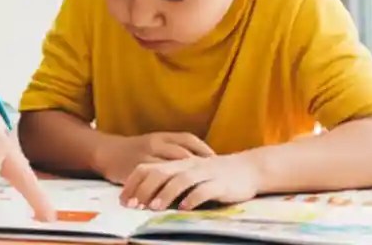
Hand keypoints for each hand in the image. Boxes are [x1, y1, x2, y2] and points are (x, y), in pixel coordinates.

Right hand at [94, 131, 215, 183]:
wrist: (107, 151)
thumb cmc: (136, 149)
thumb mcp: (155, 143)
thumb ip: (174, 149)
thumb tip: (201, 161)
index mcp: (161, 136)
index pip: (188, 138)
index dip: (203, 149)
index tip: (217, 160)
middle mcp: (154, 143)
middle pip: (181, 153)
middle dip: (197, 166)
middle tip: (211, 177)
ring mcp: (144, 156)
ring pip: (168, 168)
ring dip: (183, 179)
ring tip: (196, 189)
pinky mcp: (135, 170)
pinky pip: (153, 180)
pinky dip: (165, 189)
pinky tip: (175, 196)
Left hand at [120, 153, 260, 211]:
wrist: (248, 168)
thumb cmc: (214, 174)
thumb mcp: (188, 173)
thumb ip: (169, 181)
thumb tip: (143, 198)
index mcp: (177, 163)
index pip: (149, 168)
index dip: (134, 183)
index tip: (123, 200)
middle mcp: (188, 165)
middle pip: (161, 172)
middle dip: (145, 189)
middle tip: (134, 205)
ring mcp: (204, 173)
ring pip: (181, 180)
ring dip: (165, 194)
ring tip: (153, 207)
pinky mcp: (220, 184)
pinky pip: (204, 190)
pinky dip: (192, 198)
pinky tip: (184, 208)